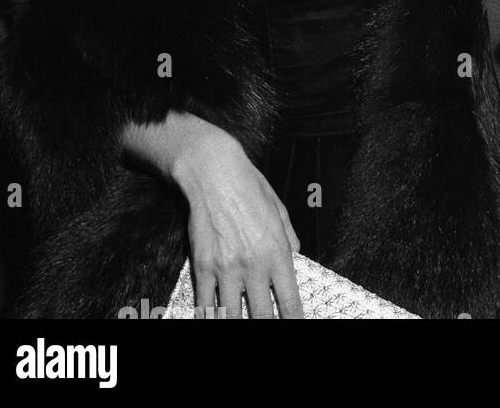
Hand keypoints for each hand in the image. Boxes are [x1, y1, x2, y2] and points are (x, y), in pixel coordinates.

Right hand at [171, 124, 303, 319]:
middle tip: (267, 323)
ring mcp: (226, 269)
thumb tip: (296, 255)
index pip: (289, 299)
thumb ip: (289, 236)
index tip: (295, 325)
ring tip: (241, 321)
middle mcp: (254, 265)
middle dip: (266, 324)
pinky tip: (213, 318)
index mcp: (277, 252)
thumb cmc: (250, 187)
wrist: (215, 174)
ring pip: (232, 315)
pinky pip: (205, 303)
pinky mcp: (202, 267)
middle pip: (262, 315)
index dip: (293, 319)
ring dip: (237, 322)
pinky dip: (209, 315)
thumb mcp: (279, 209)